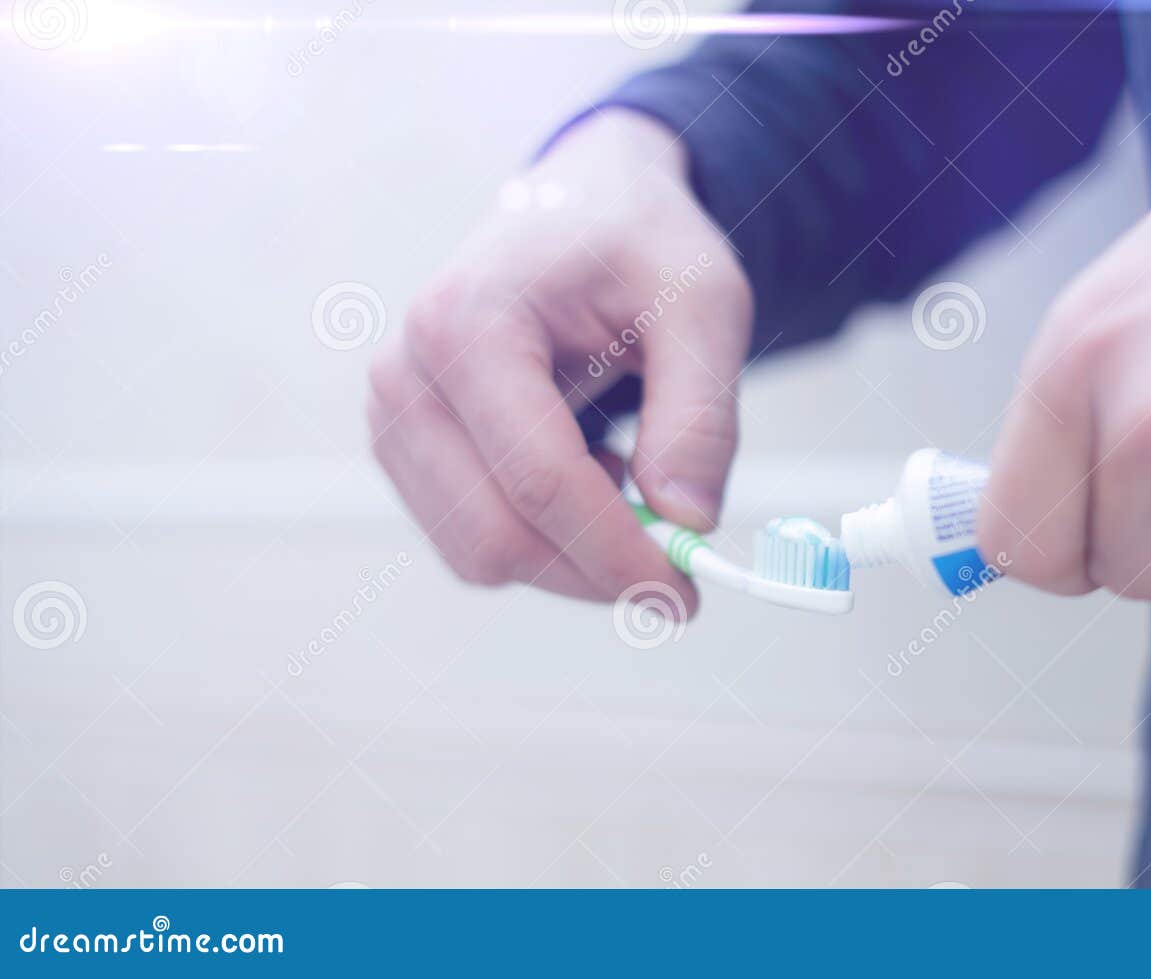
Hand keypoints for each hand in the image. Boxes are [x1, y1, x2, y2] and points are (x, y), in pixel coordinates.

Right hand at [367, 110, 752, 610]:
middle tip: (679, 573)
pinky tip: (587, 473)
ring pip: (480, 553)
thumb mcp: (704, 303)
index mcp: (469, 323)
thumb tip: (687, 522)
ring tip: (626, 472)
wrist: (583, 206)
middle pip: (495, 536)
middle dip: (593, 571)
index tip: (687, 593)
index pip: (539, 480)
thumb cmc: (640, 244)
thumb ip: (702, 414)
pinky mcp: (405, 448)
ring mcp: (394, 416)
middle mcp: (407, 373)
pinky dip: (542, 536)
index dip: (617, 553)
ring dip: (570, 551)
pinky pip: (472, 537)